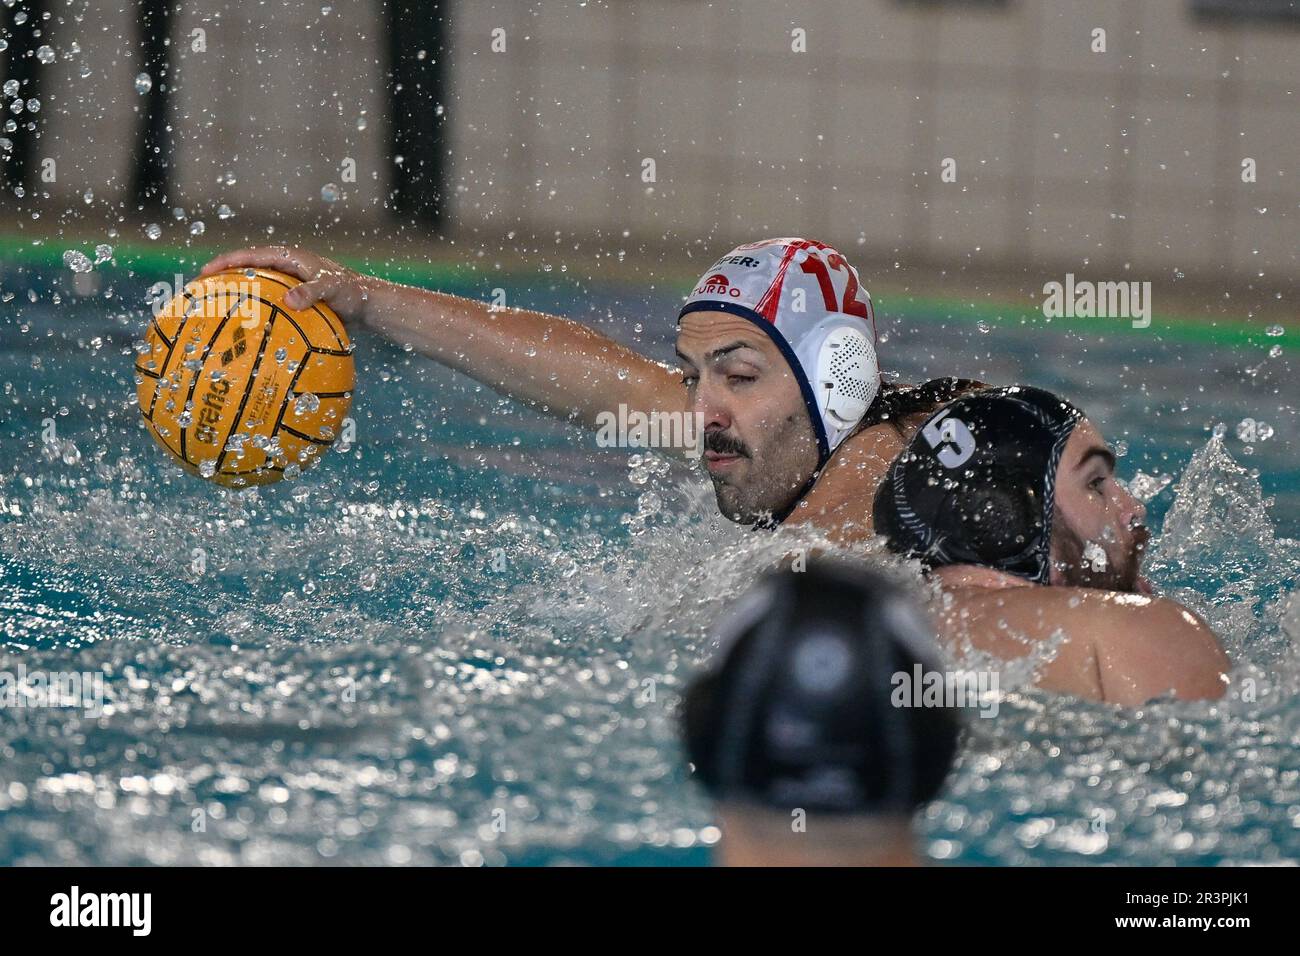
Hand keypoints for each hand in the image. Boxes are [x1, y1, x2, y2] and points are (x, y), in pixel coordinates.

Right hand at [197, 246, 376, 324]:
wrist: (367, 304)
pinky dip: (254, 313)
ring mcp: (287, 285)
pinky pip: (267, 305)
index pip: (249, 256)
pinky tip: (244, 333)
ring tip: (212, 312)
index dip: (225, 263)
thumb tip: (289, 300)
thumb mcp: (333, 290)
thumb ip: (312, 293)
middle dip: (222, 279)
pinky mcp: (292, 301)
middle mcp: (284, 269)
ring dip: (236, 297)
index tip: (204, 273)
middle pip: (246, 270)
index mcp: (289, 258)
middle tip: (198, 292)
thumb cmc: (352, 293)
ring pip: (255, 288)